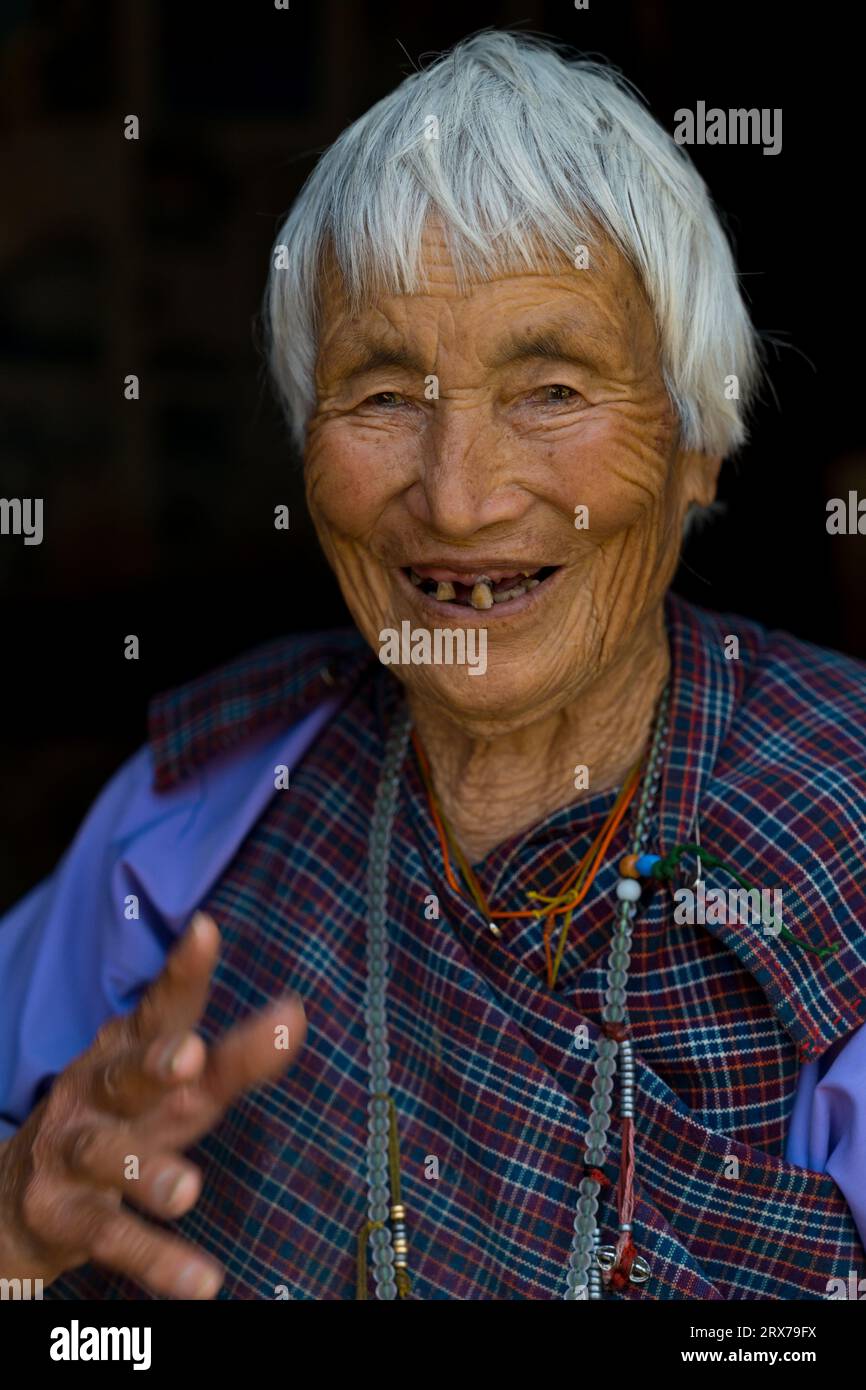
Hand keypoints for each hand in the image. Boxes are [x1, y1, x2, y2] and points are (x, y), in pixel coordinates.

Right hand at [0, 911, 305, 1298]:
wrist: (16, 1197)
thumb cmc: (119, 1124)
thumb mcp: (169, 1089)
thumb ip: (230, 1059)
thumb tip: (297, 1016)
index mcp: (128, 1053)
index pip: (161, 1007)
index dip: (183, 971)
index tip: (207, 929)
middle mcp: (99, 1093)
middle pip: (133, 1074)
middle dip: (155, 1063)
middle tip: (187, 1058)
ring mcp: (76, 1153)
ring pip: (110, 1157)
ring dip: (147, 1172)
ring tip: (188, 1190)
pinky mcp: (65, 1215)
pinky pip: (113, 1239)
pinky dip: (157, 1261)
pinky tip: (201, 1282)